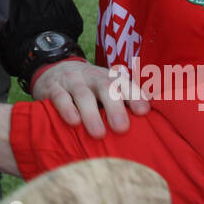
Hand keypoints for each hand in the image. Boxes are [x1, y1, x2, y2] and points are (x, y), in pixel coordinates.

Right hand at [31, 60, 149, 138]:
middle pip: (106, 88)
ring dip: (91, 114)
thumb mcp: (106, 90)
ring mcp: (72, 81)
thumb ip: (124, 101)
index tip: (143, 111)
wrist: (54, 69)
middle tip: (122, 128)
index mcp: (109, 78)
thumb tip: (151, 119)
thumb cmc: (89, 89)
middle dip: (115, 107)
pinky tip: (74, 122)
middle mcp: (92, 77)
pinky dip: (67, 109)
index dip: (134, 96)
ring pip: (83, 94)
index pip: (124, 84)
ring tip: (99, 134)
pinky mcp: (52, 88)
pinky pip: (60, 97)